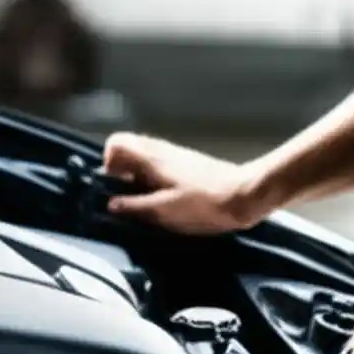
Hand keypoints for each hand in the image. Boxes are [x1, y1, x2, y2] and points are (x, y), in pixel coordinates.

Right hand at [102, 132, 266, 234]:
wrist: (245, 194)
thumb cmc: (204, 203)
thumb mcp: (165, 210)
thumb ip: (135, 206)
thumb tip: (111, 204)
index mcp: (150, 157)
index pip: (115, 143)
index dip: (108, 163)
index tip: (115, 186)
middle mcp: (159, 149)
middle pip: (126, 150)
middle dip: (121, 172)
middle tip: (129, 196)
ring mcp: (173, 154)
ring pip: (142, 159)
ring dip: (137, 177)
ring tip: (147, 200)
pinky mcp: (185, 162)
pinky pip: (158, 164)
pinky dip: (153, 178)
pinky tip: (166, 198)